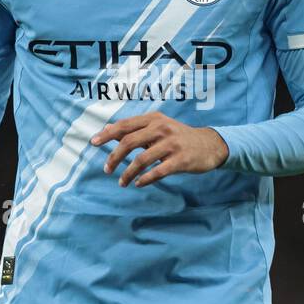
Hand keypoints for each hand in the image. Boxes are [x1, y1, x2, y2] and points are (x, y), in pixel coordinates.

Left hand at [91, 112, 229, 187]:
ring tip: (121, 182)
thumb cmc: (179, 137)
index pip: (125, 125)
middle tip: (106, 169)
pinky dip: (145, 179)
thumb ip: (136, 129)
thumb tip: (108, 129)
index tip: (93, 143)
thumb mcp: (159, 127)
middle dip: (114, 157)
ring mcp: (172, 144)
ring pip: (142, 159)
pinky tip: (138, 183)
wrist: (210, 145)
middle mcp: (162, 128)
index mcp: (154, 119)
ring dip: (128, 173)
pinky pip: (158, 171)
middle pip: (129, 141)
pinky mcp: (181, 160)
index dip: (107, 134)